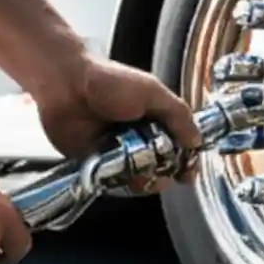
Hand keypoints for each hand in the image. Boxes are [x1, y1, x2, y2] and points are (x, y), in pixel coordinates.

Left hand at [35, 55, 202, 191]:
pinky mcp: (96, 164)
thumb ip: (178, 116)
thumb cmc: (108, 80)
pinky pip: (111, 183)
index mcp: (156, 121)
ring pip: (136, 179)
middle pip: (160, 169)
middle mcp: (139, 139)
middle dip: (161, 172)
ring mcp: (117, 153)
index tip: (187, 173)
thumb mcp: (152, 92)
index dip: (185, 162)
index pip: (179, 149)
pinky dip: (116, 183)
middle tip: (156, 167)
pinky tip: (116, 173)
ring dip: (138, 179)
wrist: (65, 84)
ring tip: (133, 168)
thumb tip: (197, 141)